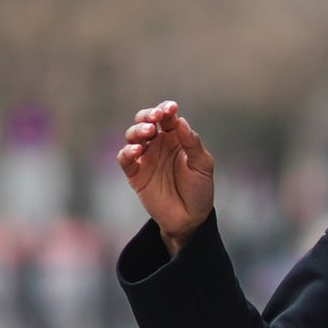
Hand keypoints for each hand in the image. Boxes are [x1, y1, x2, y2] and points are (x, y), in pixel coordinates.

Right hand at [117, 100, 214, 250]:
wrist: (190, 219)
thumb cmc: (199, 190)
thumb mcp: (202, 166)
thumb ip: (192, 143)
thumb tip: (180, 121)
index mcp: (175, 138)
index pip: (167, 117)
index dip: (166, 109)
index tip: (171, 108)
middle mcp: (158, 144)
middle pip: (145, 121)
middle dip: (148, 115)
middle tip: (155, 118)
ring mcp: (145, 158)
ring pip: (133, 136)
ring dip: (138, 130)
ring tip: (148, 132)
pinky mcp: (135, 174)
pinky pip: (125, 159)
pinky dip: (127, 152)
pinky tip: (137, 150)